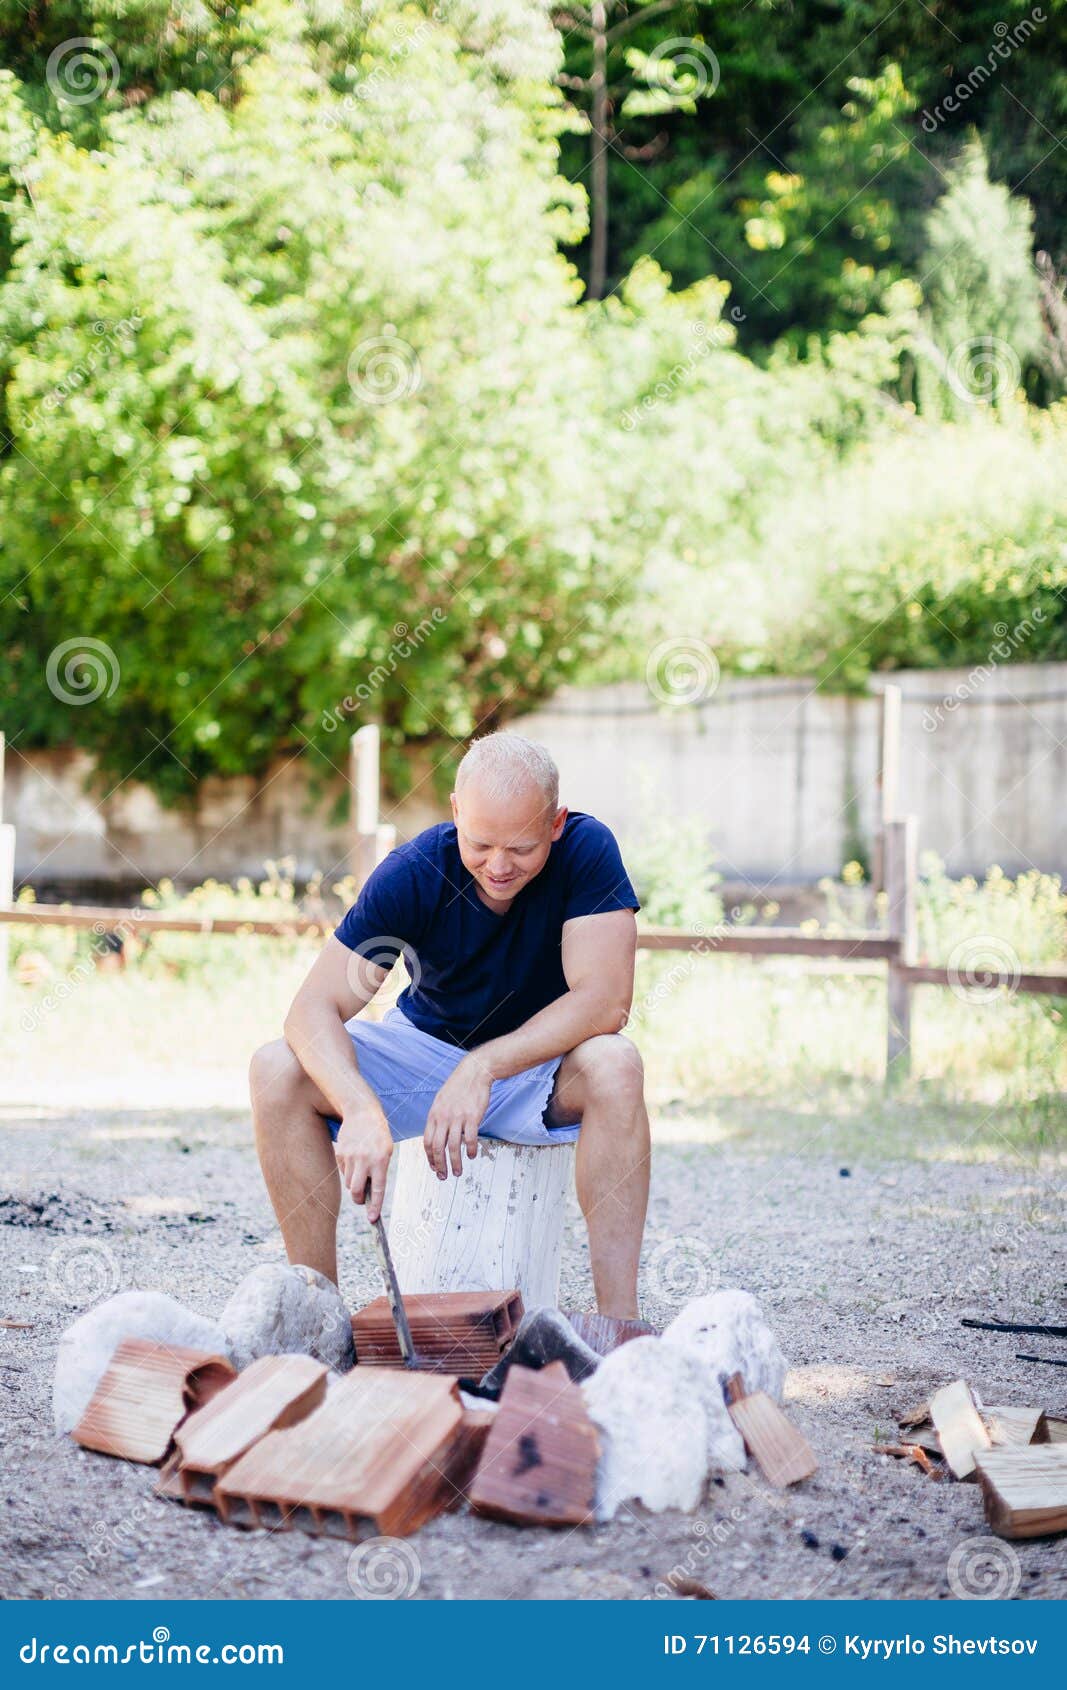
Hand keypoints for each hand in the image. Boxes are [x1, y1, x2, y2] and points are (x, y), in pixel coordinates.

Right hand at [334, 1103, 392, 1222]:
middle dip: (358, 1200)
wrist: (362, 1112)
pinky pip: (343, 1171)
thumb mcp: (386, 1150)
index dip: (375, 1206)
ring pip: (349, 1183)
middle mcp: (364, 1160)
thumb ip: (379, 1170)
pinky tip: (354, 1158)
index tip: (373, 1219)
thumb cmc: (378, 1134)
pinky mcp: (340, 1153)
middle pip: (356, 1191)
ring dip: (354, 1184)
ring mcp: (350, 1157)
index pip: (378, 1189)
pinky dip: (348, 1171)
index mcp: (380, 1161)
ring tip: (361, 1170)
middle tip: (361, 1200)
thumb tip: (369, 1192)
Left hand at [424, 1057, 492, 1178]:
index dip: (430, 1158)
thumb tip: (437, 1135)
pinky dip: (471, 1150)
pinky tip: (472, 1155)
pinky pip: (470, 1139)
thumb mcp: (441, 1100)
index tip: (434, 1167)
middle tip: (444, 1176)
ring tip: (457, 1172)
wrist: (474, 1072)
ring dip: (455, 1163)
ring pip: (453, 1147)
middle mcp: (443, 1117)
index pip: (427, 1142)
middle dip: (440, 1165)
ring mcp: (458, 1117)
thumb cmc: (458, 1087)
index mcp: (434, 1115)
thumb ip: (438, 1118)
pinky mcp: (472, 1117)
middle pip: (438, 1148)